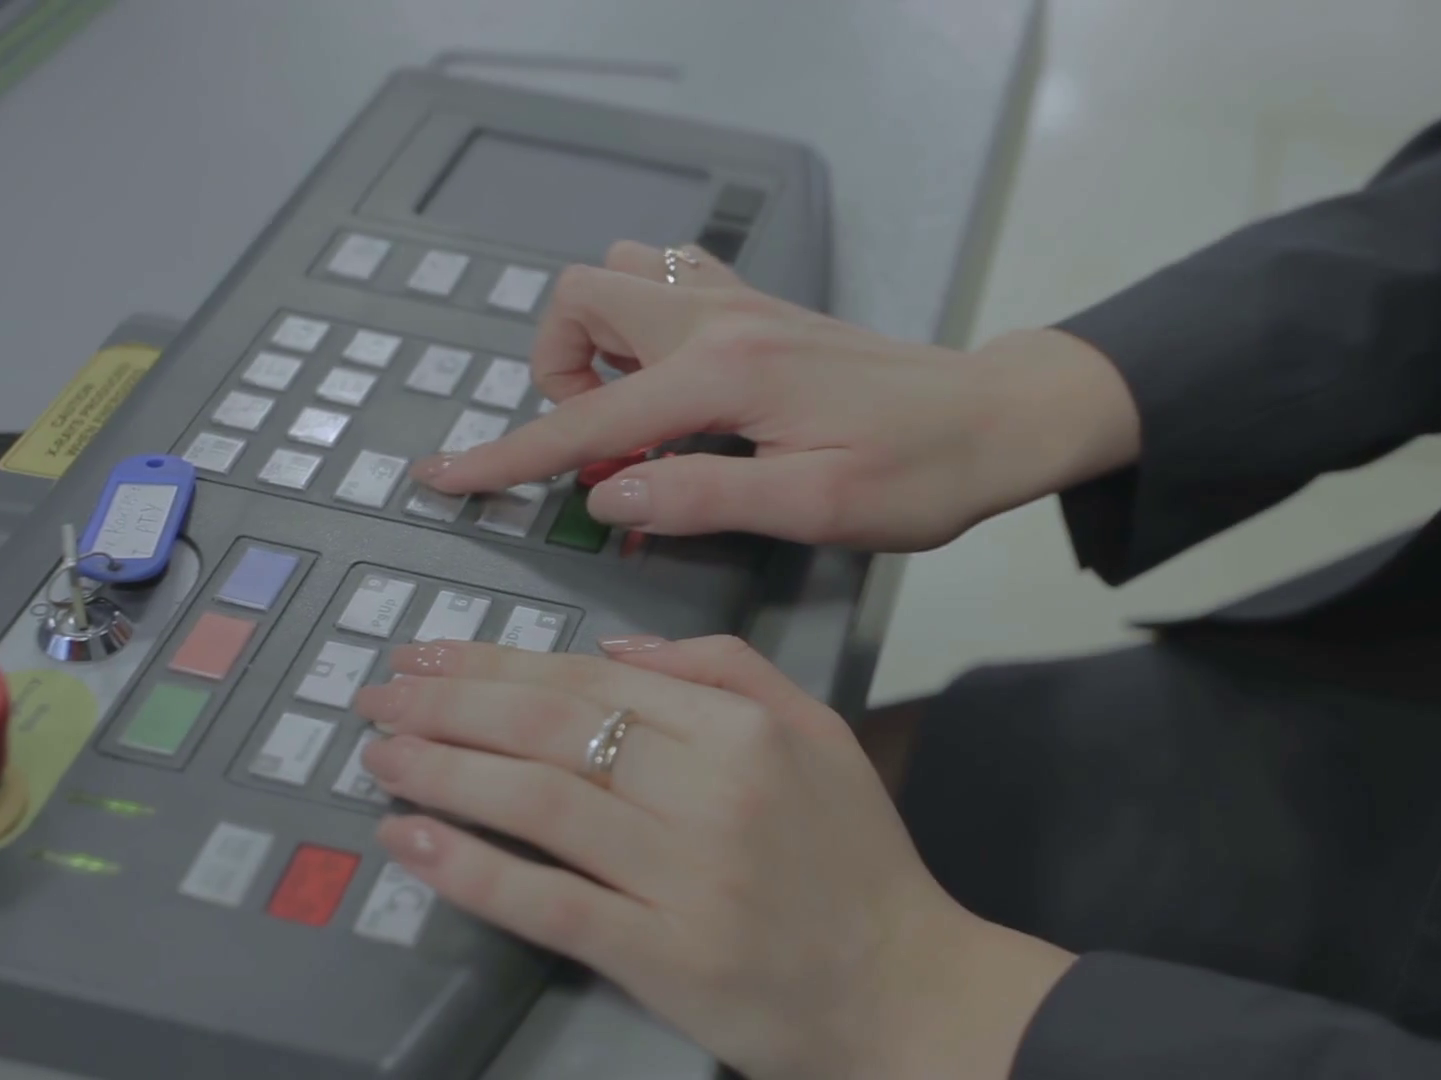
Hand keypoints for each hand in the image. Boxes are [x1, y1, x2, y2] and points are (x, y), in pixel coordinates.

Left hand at [352, 636, 1073, 1079]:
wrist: (902, 987)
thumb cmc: (857, 862)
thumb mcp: (822, 736)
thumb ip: (732, 673)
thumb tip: (618, 649)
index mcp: (745, 731)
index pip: (595, 682)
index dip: (497, 665)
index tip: (428, 657)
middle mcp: (711, 791)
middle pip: (553, 730)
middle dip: (450, 705)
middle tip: (378, 695)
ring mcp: (682, 876)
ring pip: (538, 803)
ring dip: (444, 772)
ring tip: (380, 755)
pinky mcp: (661, 956)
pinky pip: (548, 901)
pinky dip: (470, 869)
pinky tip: (409, 842)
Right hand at [407, 242, 1139, 550]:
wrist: (997, 418)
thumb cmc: (922, 476)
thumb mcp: (816, 507)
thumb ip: (703, 498)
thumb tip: (606, 499)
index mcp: (726, 374)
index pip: (588, 421)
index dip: (510, 456)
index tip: (444, 480)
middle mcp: (722, 321)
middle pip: (582, 301)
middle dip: (558, 374)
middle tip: (604, 453)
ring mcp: (742, 305)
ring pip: (621, 279)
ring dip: (600, 344)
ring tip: (640, 423)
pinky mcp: (763, 311)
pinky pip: (670, 284)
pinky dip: (644, 329)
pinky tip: (677, 392)